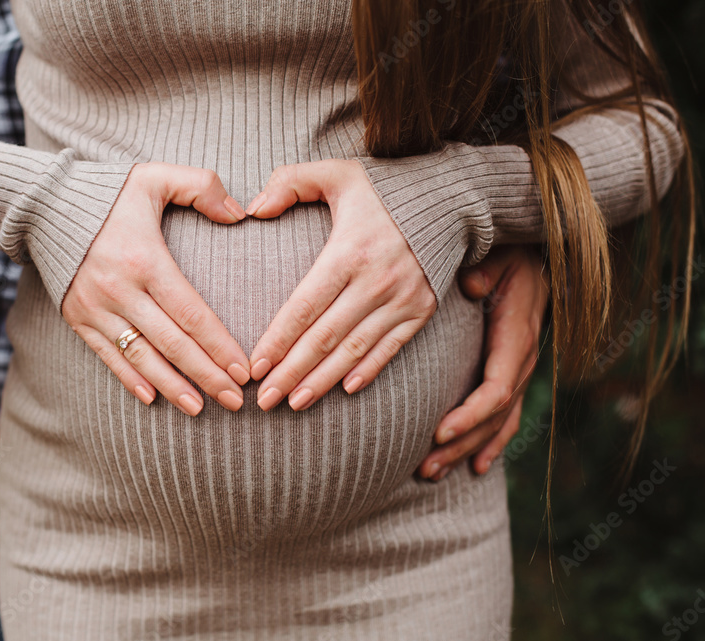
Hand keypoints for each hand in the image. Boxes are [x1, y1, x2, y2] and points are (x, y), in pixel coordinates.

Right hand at [62, 162, 251, 415]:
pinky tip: (153, 398)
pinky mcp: (77, 318)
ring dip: (172, 386)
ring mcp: (95, 308)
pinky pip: (107, 356)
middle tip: (234, 401)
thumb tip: (239, 213)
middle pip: (172, 344)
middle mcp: (119, 290)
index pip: (191, 313)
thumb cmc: (110, 191)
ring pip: (141, 357)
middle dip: (207, 375)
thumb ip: (202, 186)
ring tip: (200, 409)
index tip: (243, 369)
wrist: (45, 204)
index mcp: (145, 260)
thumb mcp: (156, 177)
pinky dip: (130, 378)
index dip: (219, 345)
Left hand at [244, 159, 436, 410]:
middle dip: (291, 373)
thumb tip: (250, 210)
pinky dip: (368, 371)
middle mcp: (376, 281)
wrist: (453, 197)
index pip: (304, 307)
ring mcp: (402, 299)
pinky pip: (390, 348)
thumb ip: (289, 183)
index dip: (277, 341)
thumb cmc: (384, 187)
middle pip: (324, 337)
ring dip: (323, 381)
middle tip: (265, 401)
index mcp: (349, 252)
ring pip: (354, 350)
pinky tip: (344, 390)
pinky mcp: (422, 310)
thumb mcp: (336, 172)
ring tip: (295, 403)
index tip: (255, 367)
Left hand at [419, 245, 548, 480]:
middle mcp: (522, 362)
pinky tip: (474, 469)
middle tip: (424, 466)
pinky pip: (504, 419)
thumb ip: (485, 270)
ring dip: (466, 451)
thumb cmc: (508, 254)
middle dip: (459, 444)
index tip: (437, 430)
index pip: (497, 388)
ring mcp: (519, 372)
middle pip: (493, 417)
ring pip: (496, 424)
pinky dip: (489, 445)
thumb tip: (472, 286)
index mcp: (516, 337)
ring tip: (432, 473)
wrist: (533, 255)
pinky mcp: (511, 376)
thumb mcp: (498, 255)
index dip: (469, 414)